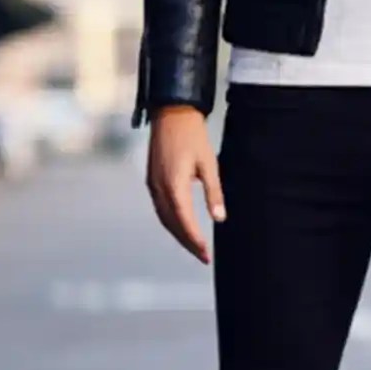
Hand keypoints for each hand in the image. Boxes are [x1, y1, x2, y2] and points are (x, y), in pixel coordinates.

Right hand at [146, 105, 225, 263]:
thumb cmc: (194, 136)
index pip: (184, 221)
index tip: (206, 255)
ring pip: (164, 218)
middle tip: (202, 256)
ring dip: (178, 234)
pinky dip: (171, 221)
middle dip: (187, 242)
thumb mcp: (209, 164)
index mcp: (174, 185)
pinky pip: (160, 208)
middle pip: (172, 224)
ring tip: (194, 246)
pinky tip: (181, 226)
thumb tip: (219, 218)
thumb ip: (213, 192)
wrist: (171, 113)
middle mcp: (159, 188)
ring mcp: (152, 184)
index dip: (195, 240)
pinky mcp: (151, 179)